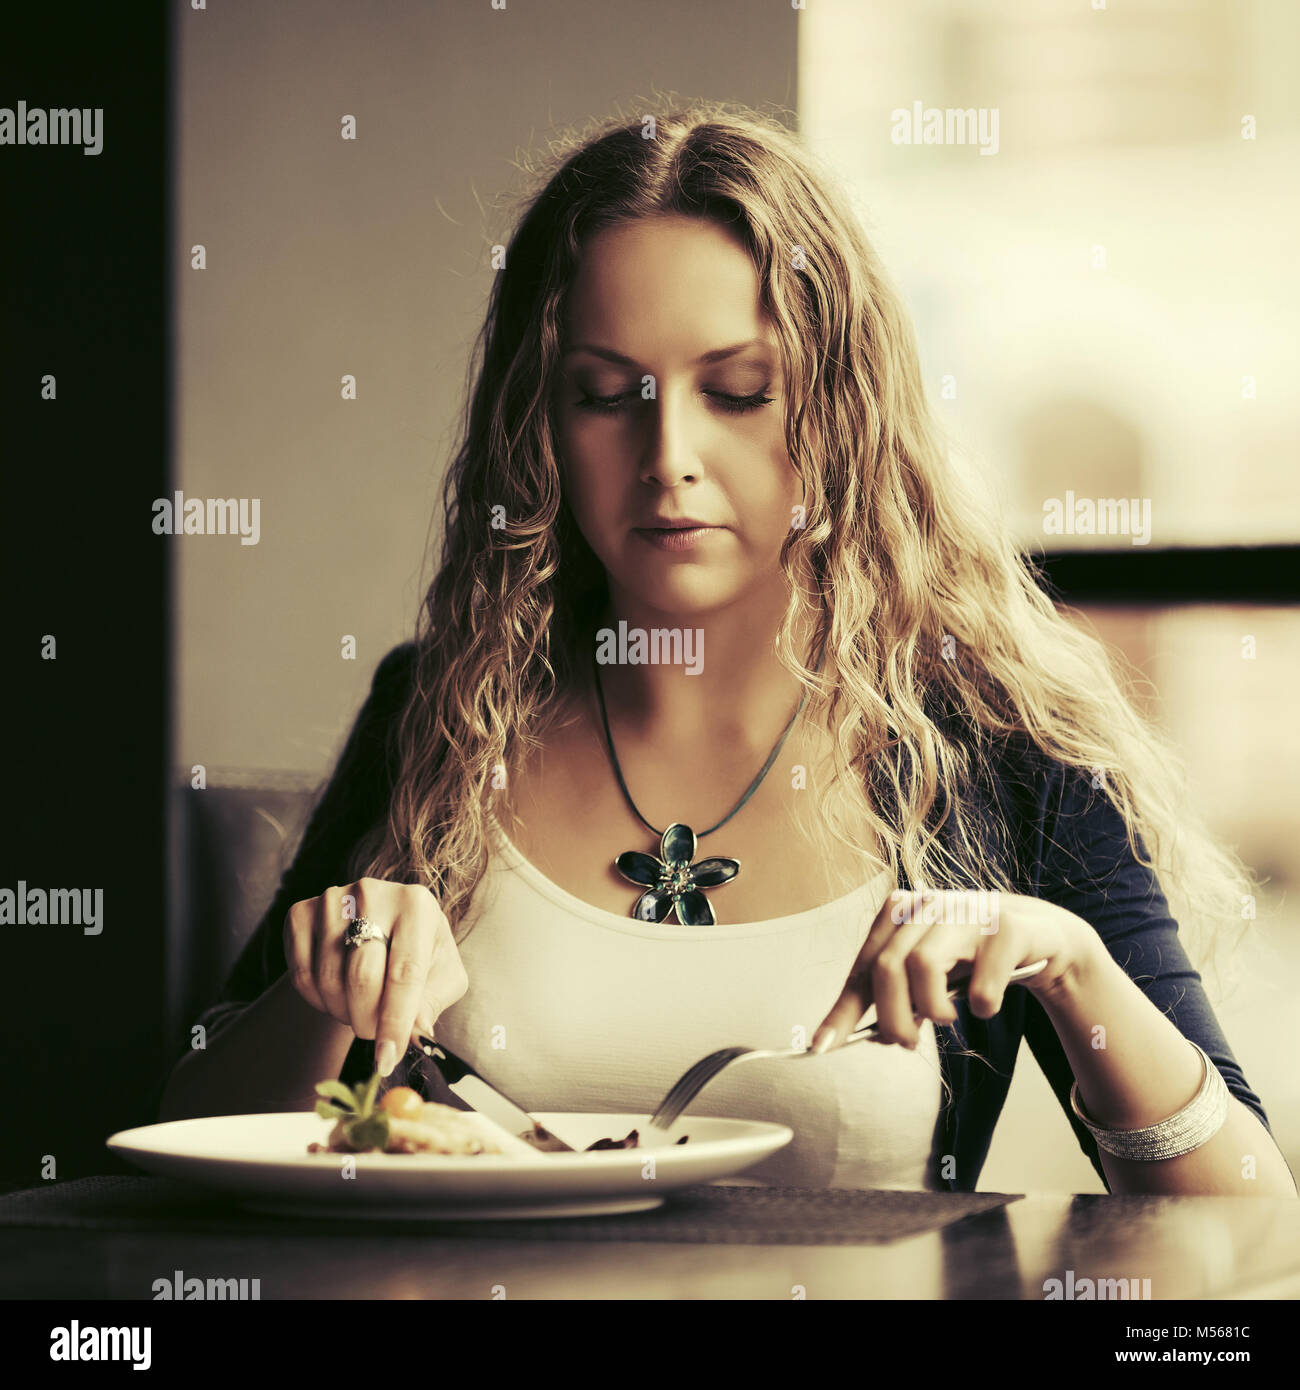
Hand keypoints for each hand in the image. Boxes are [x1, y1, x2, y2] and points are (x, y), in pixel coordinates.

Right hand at [283, 878, 468, 1076]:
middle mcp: (373, 893)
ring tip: (359, 1008)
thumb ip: (433, 1003)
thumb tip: (419, 1032)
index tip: (386, 1060)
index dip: (394, 1021)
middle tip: (373, 1034)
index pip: (404, 972)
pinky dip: (317, 1000)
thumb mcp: (441, 976)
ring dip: (342, 1012)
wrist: (376, 928)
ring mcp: (333, 899)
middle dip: (366, 1021)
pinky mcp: (301, 912)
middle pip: (361, 976)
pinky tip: (335, 995)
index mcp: (417, 905)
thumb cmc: (417, 955)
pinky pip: (301, 974)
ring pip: (329, 979)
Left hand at [809, 888, 1096, 1052]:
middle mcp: (928, 905)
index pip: (863, 967)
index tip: (820, 1048)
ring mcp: (968, 912)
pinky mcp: (1008, 928)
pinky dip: (981, 1005)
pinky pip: (982, 981)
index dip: (842, 1011)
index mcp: (899, 913)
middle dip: (892, 1019)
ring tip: (946, 1019)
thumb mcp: (926, 973)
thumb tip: (860, 1037)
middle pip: (886, 968)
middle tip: (907, 1042)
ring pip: (923, 965)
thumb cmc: (971, 956)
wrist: (1042, 936)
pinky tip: (985, 1006)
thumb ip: (893, 998)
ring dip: (932, 1009)